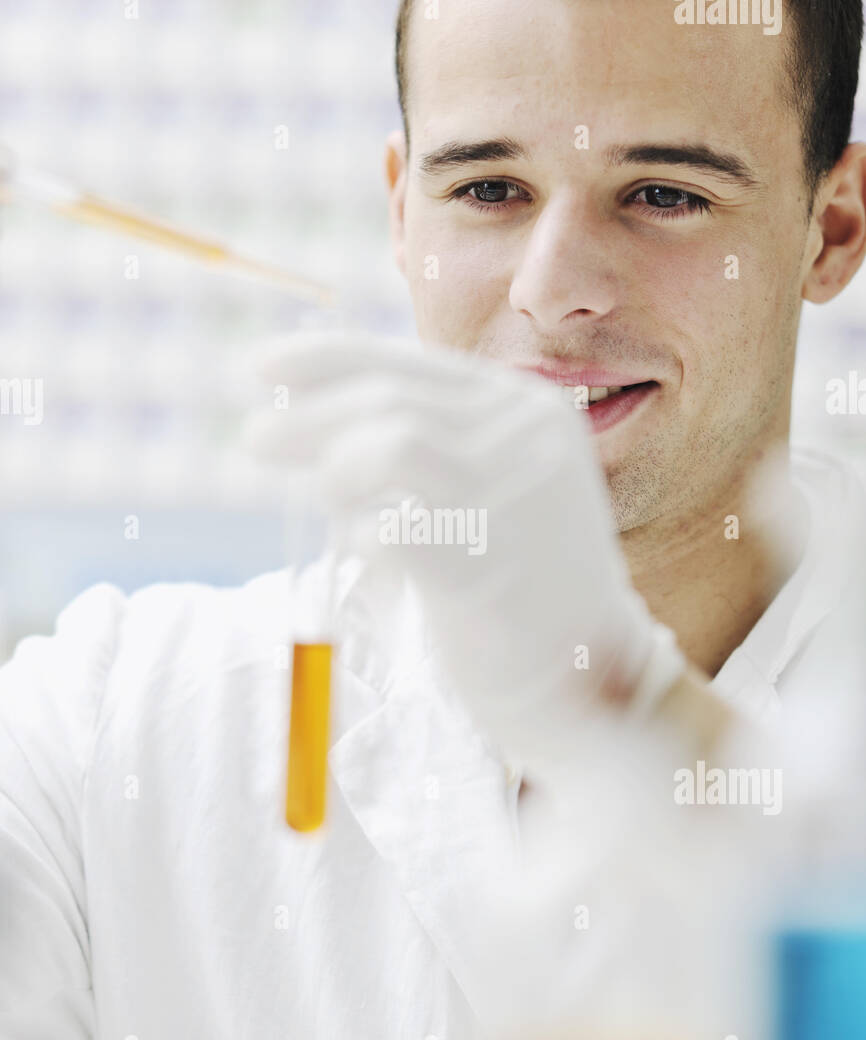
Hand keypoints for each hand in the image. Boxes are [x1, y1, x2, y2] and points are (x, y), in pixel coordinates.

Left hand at [244, 331, 684, 781]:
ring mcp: (514, 501)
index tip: (263, 367)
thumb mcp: (494, 487)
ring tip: (326, 505)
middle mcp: (529, 442)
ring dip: (333, 473)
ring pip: (388, 449)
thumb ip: (434, 442)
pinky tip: (364, 554)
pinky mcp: (490, 568)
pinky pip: (391, 530)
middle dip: (307, 417)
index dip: (329, 360)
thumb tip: (323, 416)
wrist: (592, 679)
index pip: (411, 365)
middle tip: (253, 438)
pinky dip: (361, 538)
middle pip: (388, 403)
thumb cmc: (526, 582)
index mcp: (530, 412)